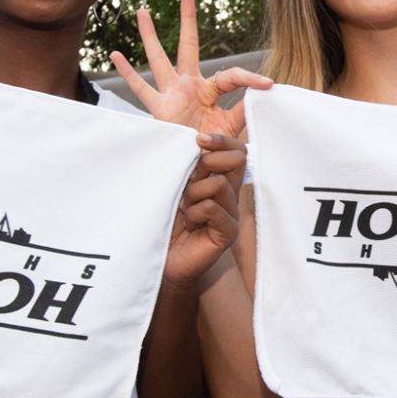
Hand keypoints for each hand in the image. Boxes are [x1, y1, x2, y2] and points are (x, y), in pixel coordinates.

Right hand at [108, 0, 271, 138]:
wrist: (197, 170)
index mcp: (210, 90)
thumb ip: (245, 111)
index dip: (251, 78)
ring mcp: (171, 95)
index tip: (270, 85)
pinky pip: (141, 89)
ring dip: (150, 36)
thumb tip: (265, 94)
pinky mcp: (158, 110)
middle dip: (188, 19)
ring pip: (158, 60)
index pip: (231, 75)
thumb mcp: (233, 128)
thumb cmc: (215, 148)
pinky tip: (115, 54)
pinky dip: (127, 73)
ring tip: (142, 11)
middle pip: (188, 45)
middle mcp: (189, 86)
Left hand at [164, 132, 246, 286]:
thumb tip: (195, 139)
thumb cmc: (163, 221)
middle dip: (206, 164)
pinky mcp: (228, 233)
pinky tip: (189, 223)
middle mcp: (229, 196)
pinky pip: (213, 208)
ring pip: (219, 184)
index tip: (198, 139)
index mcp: (219, 181)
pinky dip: (195, 212)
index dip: (221, 141)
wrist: (159, 258)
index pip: (236, 151)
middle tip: (187, 181)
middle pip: (235, 161)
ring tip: (184, 209)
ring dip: (194, 193)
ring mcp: (231, 214)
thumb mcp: (174, 185)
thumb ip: (187, 165)